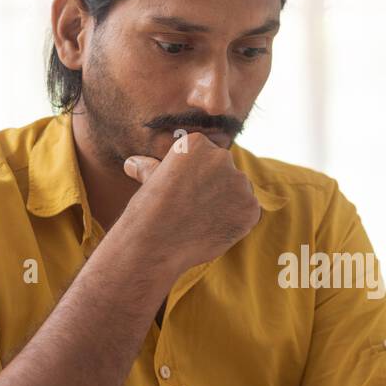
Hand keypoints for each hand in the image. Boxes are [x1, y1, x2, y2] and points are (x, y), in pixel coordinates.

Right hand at [122, 132, 260, 272]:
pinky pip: (249, 213)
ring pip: (239, 192)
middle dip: (215, 189)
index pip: (208, 157)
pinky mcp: (251, 208)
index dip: (197, 178)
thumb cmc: (147, 211)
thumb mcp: (148, 181)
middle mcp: (223, 157)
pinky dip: (236, 222)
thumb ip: (151, 168)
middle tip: (194, 210)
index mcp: (197, 143)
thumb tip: (133, 163)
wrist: (155, 242)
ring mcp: (240, 183)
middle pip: (226, 171)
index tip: (184, 193)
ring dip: (228, 205)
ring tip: (203, 221)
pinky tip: (215, 230)